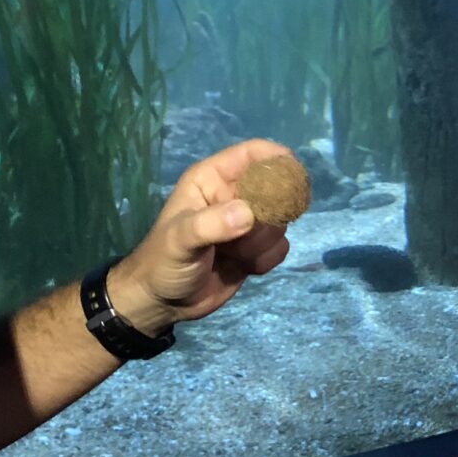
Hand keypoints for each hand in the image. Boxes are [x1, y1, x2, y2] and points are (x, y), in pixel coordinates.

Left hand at [110, 139, 294, 333]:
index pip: (252, 154)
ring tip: (236, 254)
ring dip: (263, 241)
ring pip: (280, 222)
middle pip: (276, 189)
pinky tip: (244, 267)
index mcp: (212, 179)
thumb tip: (249, 214)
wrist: (162, 302)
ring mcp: (247, 223)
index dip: (277, 158)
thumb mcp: (180, 240)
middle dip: (271, 213)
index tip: (295, 176)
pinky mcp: (256, 249)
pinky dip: (267, 259)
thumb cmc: (163, 262)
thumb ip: (211, 224)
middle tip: (250, 232)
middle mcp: (233, 195)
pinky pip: (280, 247)